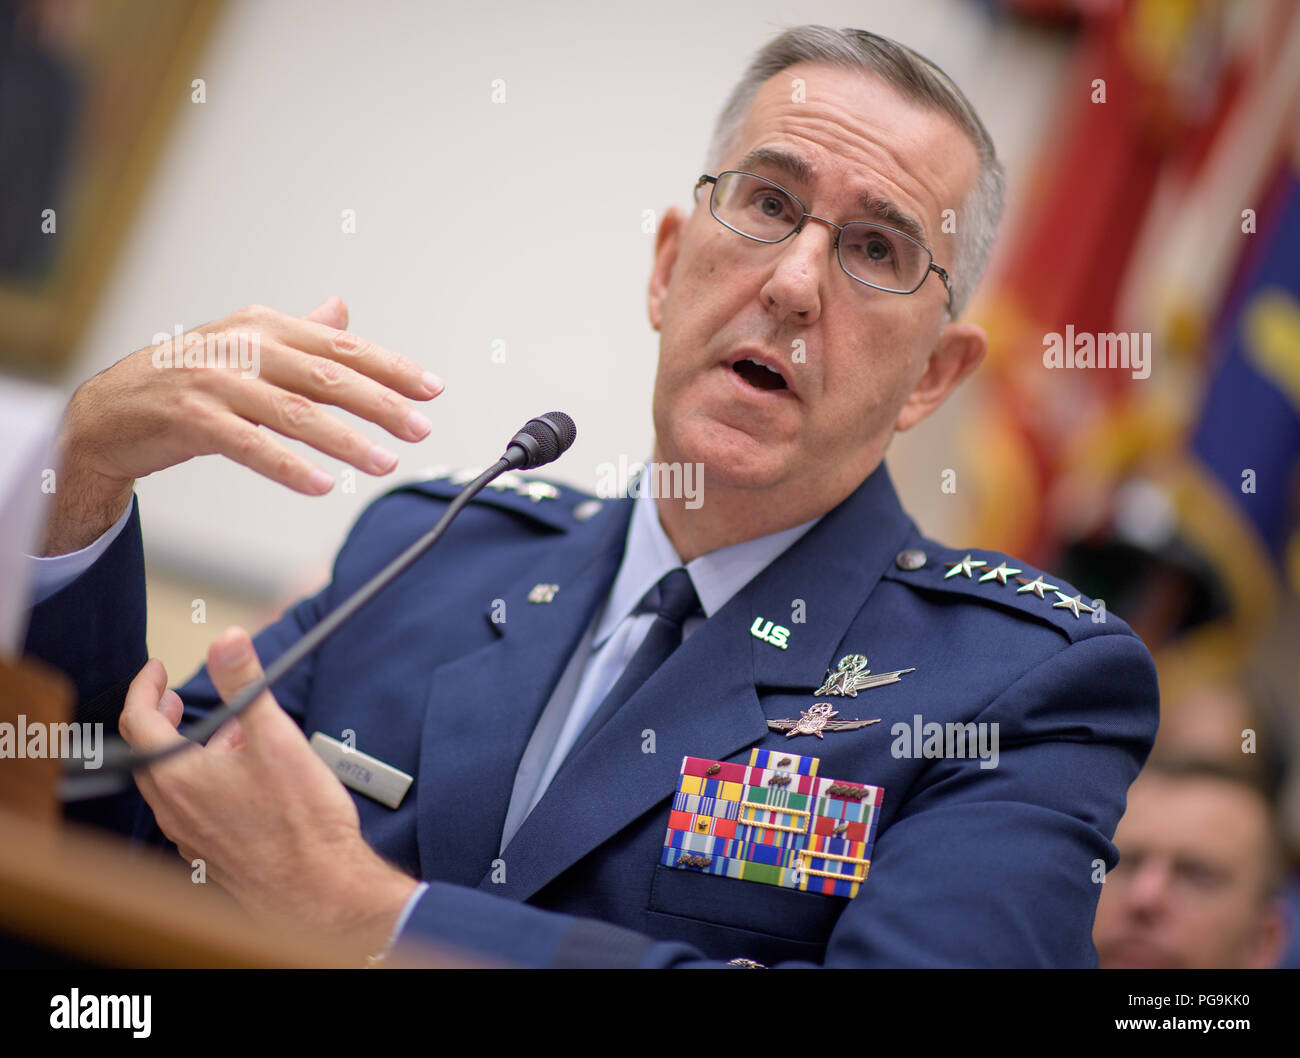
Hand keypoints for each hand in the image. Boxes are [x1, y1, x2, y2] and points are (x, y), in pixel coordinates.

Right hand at [42, 297, 441, 553]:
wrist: (108, 410)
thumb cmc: (189, 380)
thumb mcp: (246, 348)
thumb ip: (298, 335)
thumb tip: (342, 311)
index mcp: (264, 326)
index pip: (341, 347)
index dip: (391, 367)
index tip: (433, 390)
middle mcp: (244, 346)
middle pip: (326, 375)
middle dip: (380, 403)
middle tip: (421, 428)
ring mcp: (215, 381)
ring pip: (294, 411)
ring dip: (345, 440)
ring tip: (385, 462)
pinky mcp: (190, 418)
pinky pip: (249, 445)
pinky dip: (289, 466)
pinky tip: (324, 484)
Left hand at [119, 627, 418, 959]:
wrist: (320, 890)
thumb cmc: (300, 823)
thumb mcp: (276, 738)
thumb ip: (247, 685)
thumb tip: (228, 641)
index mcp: (178, 777)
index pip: (136, 721)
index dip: (144, 687)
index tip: (157, 670)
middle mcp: (175, 809)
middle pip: (146, 753)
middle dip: (158, 718)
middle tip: (172, 699)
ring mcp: (190, 835)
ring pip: (169, 782)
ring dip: (184, 749)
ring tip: (225, 733)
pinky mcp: (210, 852)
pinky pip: (191, 807)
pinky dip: (201, 780)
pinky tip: (241, 777)